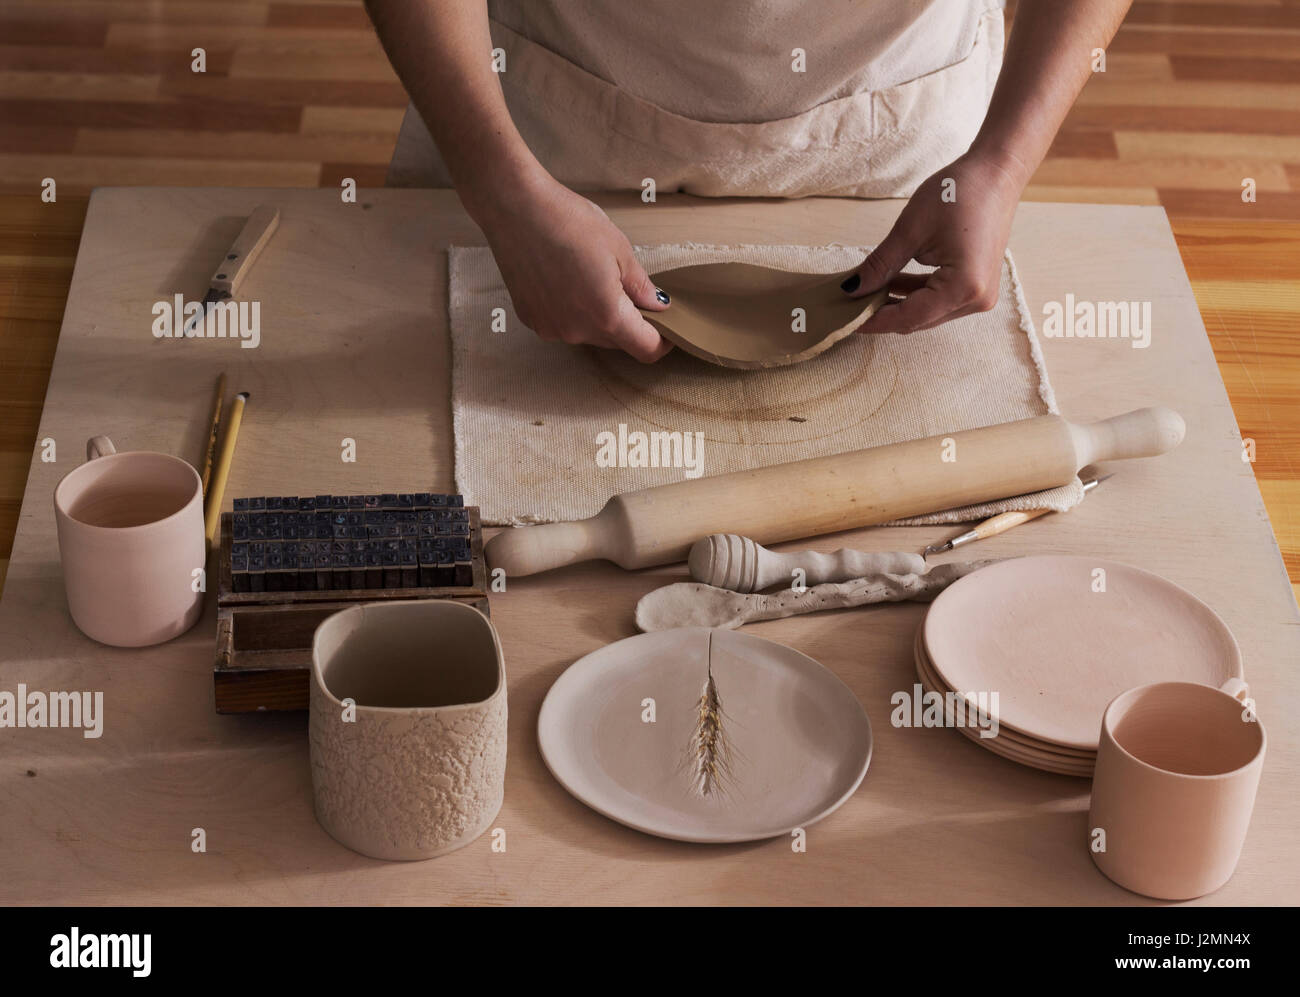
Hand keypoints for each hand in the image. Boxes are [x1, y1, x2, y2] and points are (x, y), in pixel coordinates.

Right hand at [475, 175, 671, 361]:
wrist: (514, 207)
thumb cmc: (568, 220)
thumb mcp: (618, 248)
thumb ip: (640, 285)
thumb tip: (657, 305)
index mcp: (607, 314)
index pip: (645, 349)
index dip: (662, 342)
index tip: (667, 328)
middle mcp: (578, 330)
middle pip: (618, 343)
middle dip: (630, 324)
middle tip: (630, 291)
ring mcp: (551, 328)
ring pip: (589, 334)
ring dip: (599, 317)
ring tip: (590, 278)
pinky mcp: (531, 320)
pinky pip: (563, 325)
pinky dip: (572, 311)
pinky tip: (564, 280)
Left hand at [842, 151, 1025, 333]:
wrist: (995, 174)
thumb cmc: (957, 193)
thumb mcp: (910, 230)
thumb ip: (880, 266)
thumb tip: (851, 289)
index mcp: (963, 288)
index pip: (909, 318)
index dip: (874, 320)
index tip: (846, 319)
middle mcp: (976, 300)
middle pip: (919, 320)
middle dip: (884, 313)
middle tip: (850, 304)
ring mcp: (980, 296)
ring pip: (927, 313)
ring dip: (898, 303)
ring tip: (866, 291)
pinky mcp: (977, 287)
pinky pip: (939, 300)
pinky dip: (915, 294)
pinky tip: (891, 282)